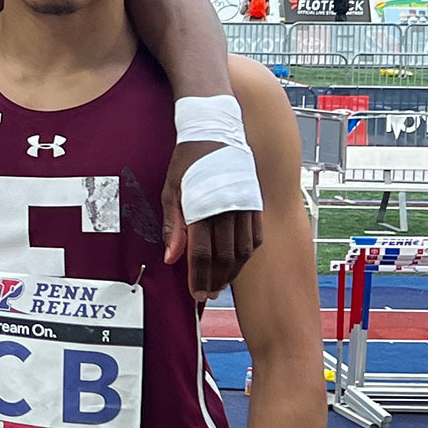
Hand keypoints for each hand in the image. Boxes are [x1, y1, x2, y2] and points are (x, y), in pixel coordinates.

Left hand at [162, 140, 261, 299]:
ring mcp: (246, 207)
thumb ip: (173, 226)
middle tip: (207, 296)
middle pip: (224, 257)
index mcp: (203, 207)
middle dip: (215, 280)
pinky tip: (237, 265)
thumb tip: (171, 259)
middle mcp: (228, 209)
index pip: (202, 253)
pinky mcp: (256, 204)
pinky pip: (256, 237)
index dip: (199, 277)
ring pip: (243, 251)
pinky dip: (247, 255)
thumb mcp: (171, 190)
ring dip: (232, 272)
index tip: (195, 294)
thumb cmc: (188, 161)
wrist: (215, 131)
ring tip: (220, 285)